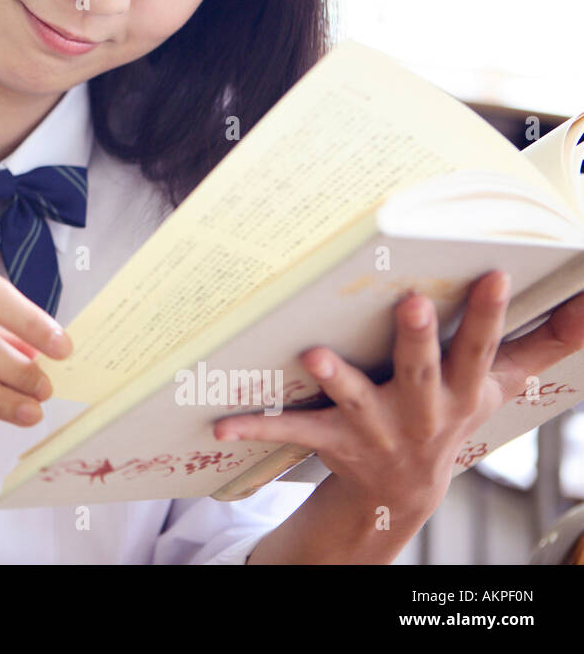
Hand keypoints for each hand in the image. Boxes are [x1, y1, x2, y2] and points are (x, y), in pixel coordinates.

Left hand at [213, 270, 583, 515]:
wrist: (402, 492)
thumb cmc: (449, 417)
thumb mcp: (499, 388)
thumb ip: (543, 344)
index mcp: (461, 390)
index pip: (481, 348)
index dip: (490, 313)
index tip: (496, 272)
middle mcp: (420, 411)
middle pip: (421, 370)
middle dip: (418, 339)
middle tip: (411, 301)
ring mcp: (373, 428)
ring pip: (355, 400)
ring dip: (337, 378)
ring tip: (314, 354)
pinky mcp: (331, 439)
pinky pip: (292, 429)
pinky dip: (256, 425)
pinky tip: (221, 424)